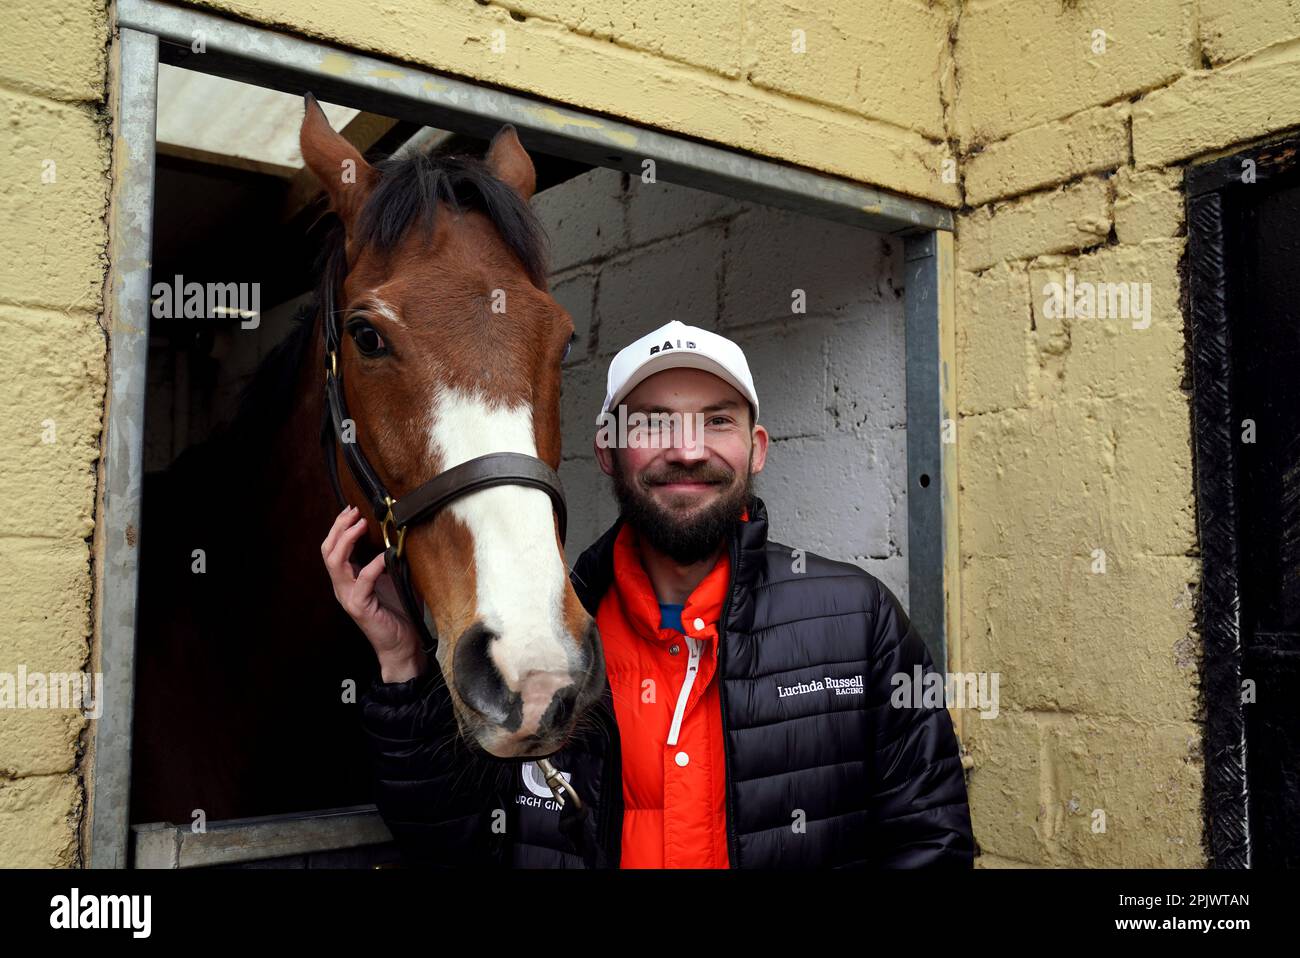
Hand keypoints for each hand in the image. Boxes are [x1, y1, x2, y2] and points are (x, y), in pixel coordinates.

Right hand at [322, 505, 426, 681]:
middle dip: (339, 527)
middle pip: (328, 551)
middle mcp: (343, 587)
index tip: (352, 509)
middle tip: (354, 511)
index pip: (333, 548)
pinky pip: (362, 581)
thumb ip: (389, 559)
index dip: (339, 527)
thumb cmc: (399, 612)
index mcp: (348, 579)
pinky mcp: (360, 607)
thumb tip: (400, 533)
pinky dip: (372, 565)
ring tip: (361, 524)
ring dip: (347, 540)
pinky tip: (383, 556)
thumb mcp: (393, 578)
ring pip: (336, 563)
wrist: (402, 644)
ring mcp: (349, 597)